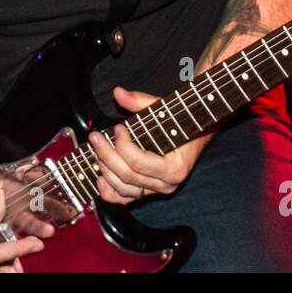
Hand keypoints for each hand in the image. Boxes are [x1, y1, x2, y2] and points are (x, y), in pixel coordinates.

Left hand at [88, 87, 212, 204]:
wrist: (196, 137)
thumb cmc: (181, 123)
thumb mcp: (165, 109)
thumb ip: (141, 102)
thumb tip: (118, 93)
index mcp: (175, 168)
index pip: (139, 162)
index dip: (122, 146)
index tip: (117, 128)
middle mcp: (167, 184)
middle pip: (127, 176)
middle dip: (106, 155)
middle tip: (95, 137)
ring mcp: (157, 190)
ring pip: (123, 188)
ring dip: (105, 169)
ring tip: (96, 150)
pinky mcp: (148, 192)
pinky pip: (125, 199)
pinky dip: (109, 192)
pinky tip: (99, 178)